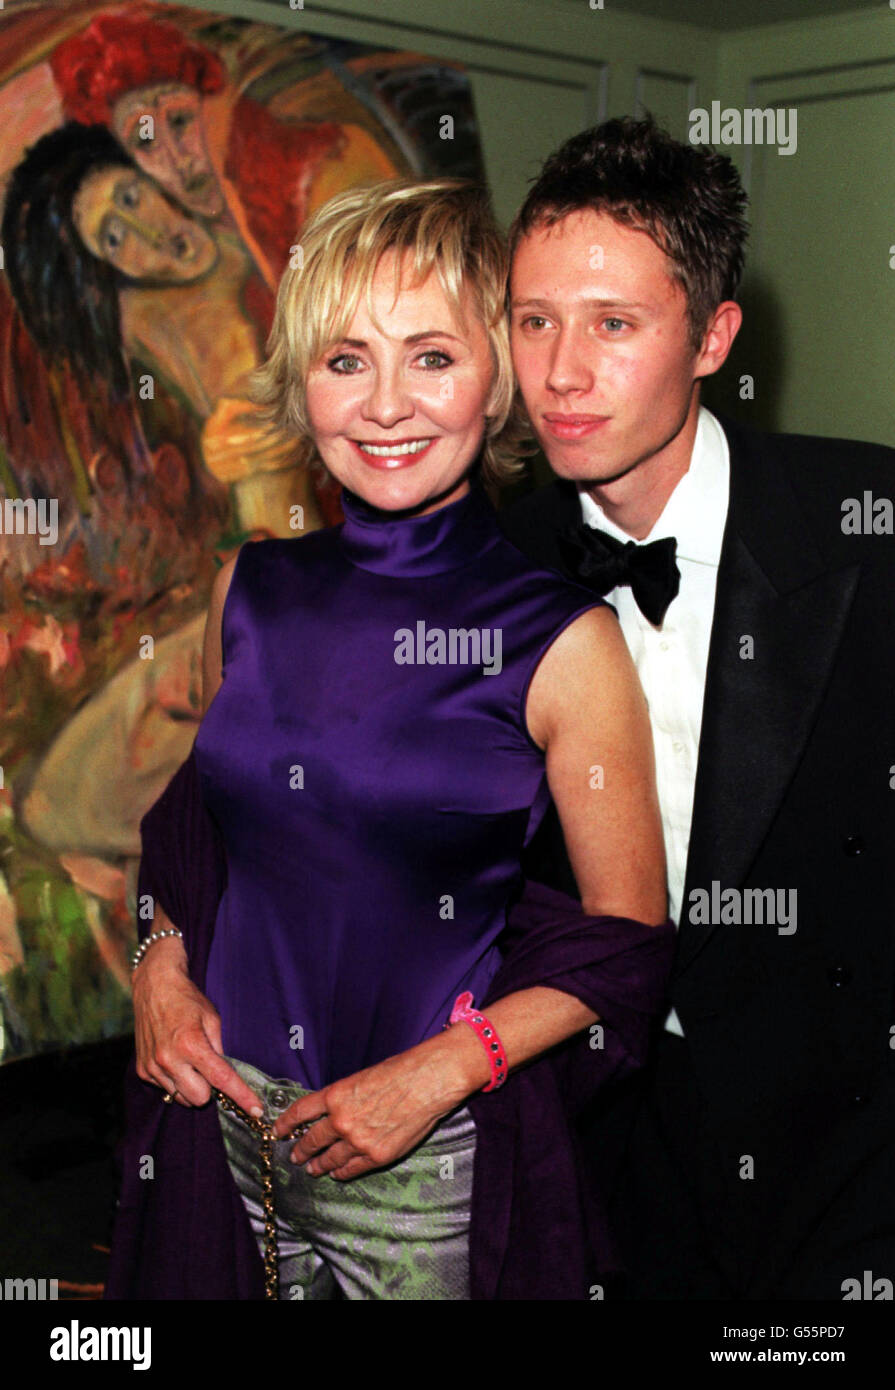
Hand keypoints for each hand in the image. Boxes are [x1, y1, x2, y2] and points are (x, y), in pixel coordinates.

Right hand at [132, 937, 262, 1116]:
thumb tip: (227, 1074)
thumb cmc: (187, 1000)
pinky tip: (175, 1060)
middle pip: (199, 1098)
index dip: (241, 1096)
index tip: (256, 1110)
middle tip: (210, 1070)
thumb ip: (220, 1048)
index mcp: (191, 1044)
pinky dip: (175, 1080)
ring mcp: (153, 1067)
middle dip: (209, 1090)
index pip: (221, 1079)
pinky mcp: (142, 1070)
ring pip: (181, 1098)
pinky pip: (166, 1089)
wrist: (154, 987)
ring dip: (191, 1086)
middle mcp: (169, 1059)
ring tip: (190, 1062)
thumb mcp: (212, 1018)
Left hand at [271, 1028, 484, 1180]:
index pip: (300, 1112)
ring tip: (312, 1168)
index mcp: (335, 1096)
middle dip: (301, 1149)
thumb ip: (343, 1098)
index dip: (285, 1123)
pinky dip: (342, 1173)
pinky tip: (337, 1173)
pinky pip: (351, 1170)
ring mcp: (358, 1141)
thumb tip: (330, 1113)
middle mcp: (341, 1121)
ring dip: (318, 1165)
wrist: (428, 1081)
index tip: (278, 1131)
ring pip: (329, 1159)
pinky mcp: (377, 1156)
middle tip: (295, 1155)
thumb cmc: (400, 1072)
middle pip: (312, 1140)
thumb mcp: (361, 1078)